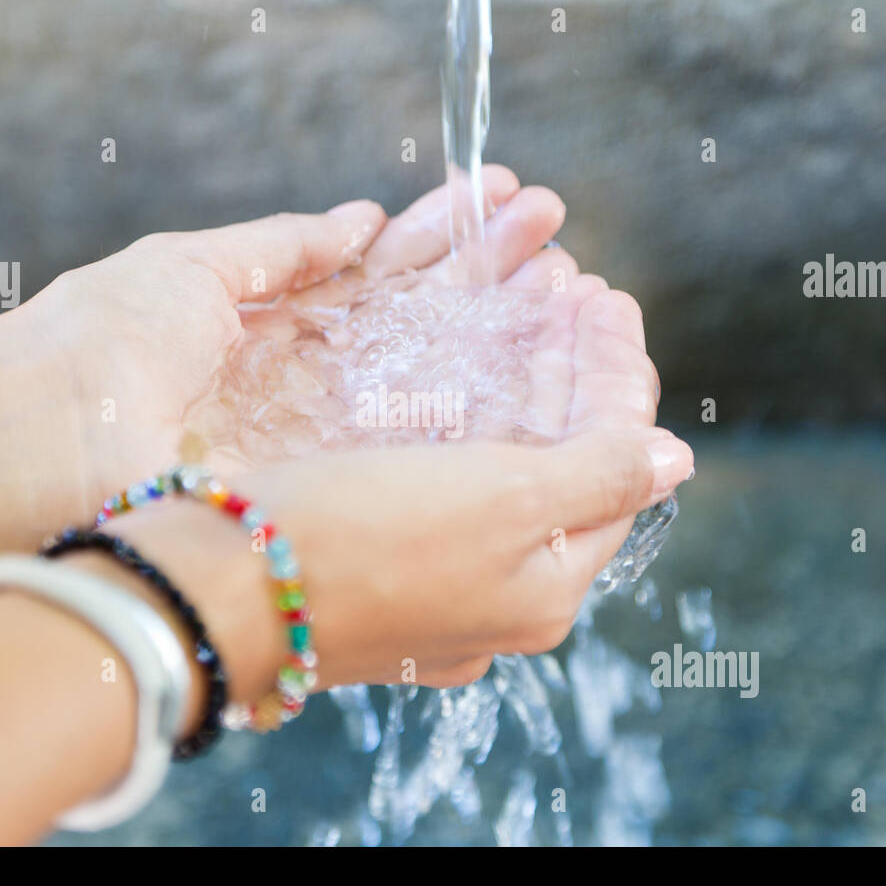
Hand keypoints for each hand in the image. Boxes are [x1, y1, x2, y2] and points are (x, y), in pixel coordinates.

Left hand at [19, 165, 615, 496]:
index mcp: (284, 322)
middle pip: (426, 321)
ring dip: (505, 330)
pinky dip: (486, 404)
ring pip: (441, 378)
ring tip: (571, 286)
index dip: (448, 234)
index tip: (507, 199)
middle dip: (493, 273)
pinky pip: (424, 443)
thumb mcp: (192, 268)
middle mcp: (319, 384)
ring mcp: (331, 437)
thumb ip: (284, 247)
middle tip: (558, 236)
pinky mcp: (336, 485)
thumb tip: (361, 220)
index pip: (388, 270)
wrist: (43, 449)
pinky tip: (540, 363)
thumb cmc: (101, 343)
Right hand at [98, 287, 691, 701]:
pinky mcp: (377, 562)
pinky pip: (442, 480)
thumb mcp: (503, 502)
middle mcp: (497, 596)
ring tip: (525, 307)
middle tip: (573, 289)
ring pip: (498, 468)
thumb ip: (598, 475)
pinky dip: (460, 416)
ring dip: (519, 386)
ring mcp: (434, 583)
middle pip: (559, 466)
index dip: (617, 375)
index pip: (615, 466)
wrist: (211, 594)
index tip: (607, 296)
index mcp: (546, 589)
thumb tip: (674, 457)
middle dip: (569, 372)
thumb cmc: (361, 541)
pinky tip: (453, 368)